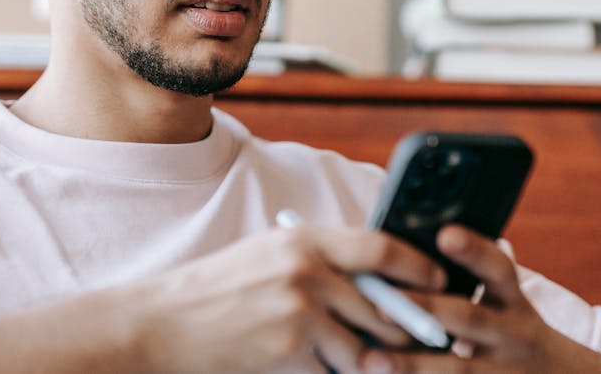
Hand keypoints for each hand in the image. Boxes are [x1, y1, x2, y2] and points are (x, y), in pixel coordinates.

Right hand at [128, 225, 447, 373]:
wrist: (161, 326)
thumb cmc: (215, 293)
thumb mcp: (267, 257)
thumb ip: (317, 261)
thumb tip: (374, 278)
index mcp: (303, 240)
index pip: (380, 247)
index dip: (418, 267)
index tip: (439, 282)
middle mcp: (307, 271)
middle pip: (385, 308)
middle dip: (404, 332)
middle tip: (420, 341)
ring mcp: (301, 314)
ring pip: (364, 351)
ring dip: (364, 364)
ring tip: (345, 359)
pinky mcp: (292, 353)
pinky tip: (306, 368)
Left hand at [359, 226, 600, 373]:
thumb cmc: (512, 331)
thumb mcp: (507, 304)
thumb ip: (471, 283)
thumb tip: (405, 252)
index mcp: (512, 301)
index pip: (498, 269)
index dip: (473, 250)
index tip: (445, 234)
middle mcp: (511, 333)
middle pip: (468, 318)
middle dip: (425, 309)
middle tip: (382, 304)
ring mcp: (503, 370)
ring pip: (457, 368)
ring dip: (412, 364)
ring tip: (372, 362)